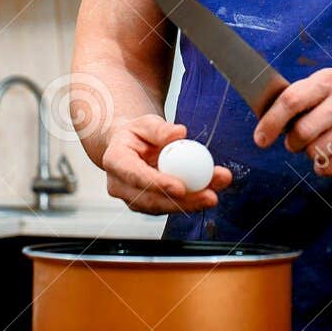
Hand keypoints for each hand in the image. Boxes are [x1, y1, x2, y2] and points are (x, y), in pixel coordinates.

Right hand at [101, 114, 231, 214]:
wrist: (128, 146)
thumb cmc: (136, 133)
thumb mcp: (146, 122)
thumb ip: (160, 128)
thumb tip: (179, 133)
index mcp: (115, 161)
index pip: (135, 176)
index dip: (158, 184)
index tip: (181, 187)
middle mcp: (119, 185)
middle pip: (151, 200)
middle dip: (183, 202)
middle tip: (209, 196)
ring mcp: (133, 198)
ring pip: (163, 207)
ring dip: (192, 202)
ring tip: (216, 190)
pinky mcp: (148, 204)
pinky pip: (170, 206)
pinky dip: (191, 199)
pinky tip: (210, 190)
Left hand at [253, 68, 331, 176]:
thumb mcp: (325, 88)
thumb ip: (298, 100)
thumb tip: (264, 121)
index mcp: (329, 80)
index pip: (291, 100)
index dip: (270, 122)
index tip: (260, 139)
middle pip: (302, 132)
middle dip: (292, 143)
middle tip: (296, 143)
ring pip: (316, 153)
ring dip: (312, 155)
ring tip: (323, 144)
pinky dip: (326, 166)